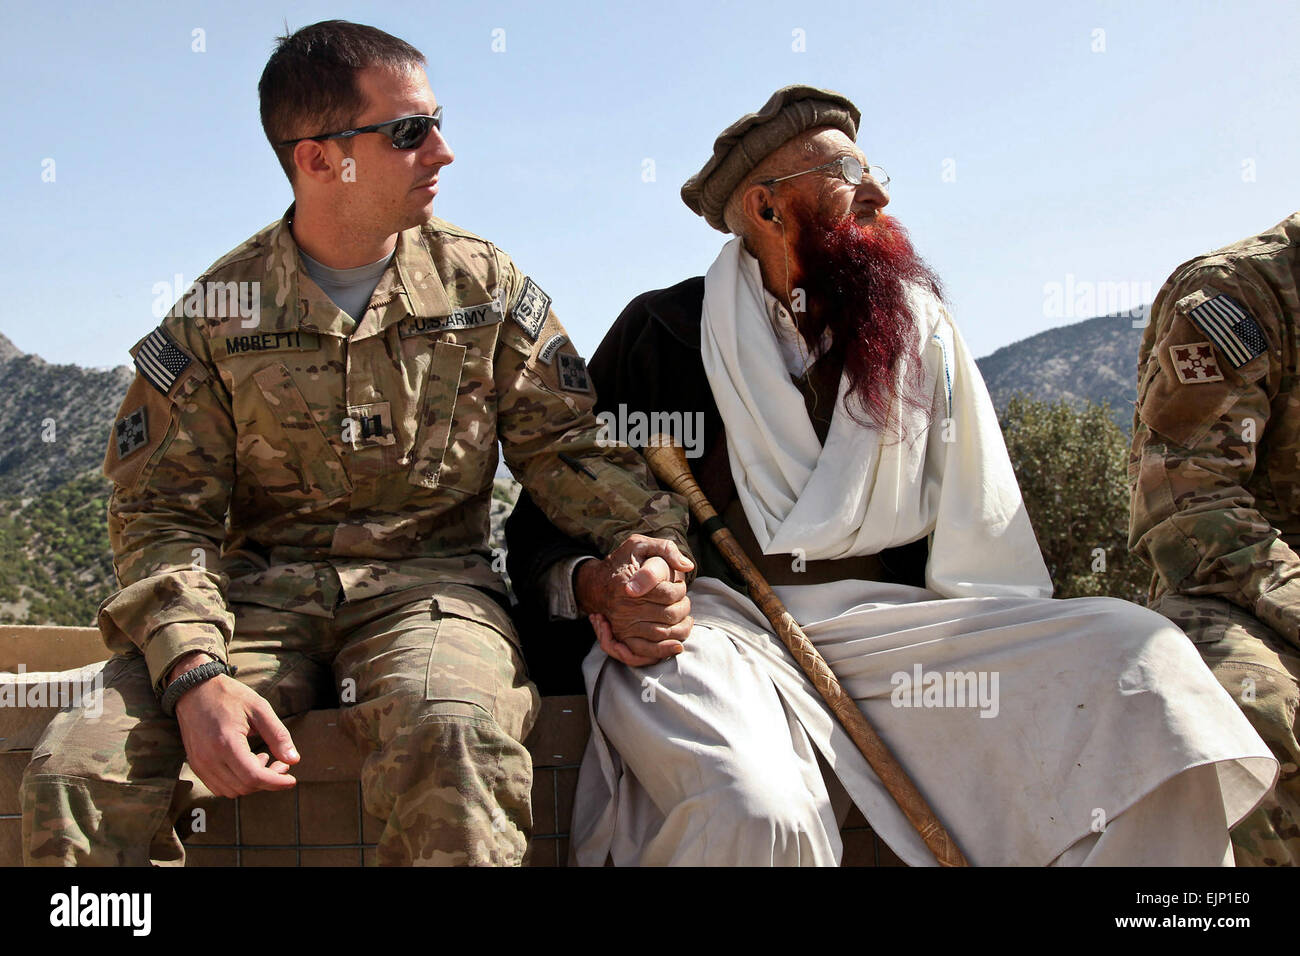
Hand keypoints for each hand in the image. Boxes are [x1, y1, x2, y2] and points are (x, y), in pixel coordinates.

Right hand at [169, 655, 299, 797]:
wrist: (195, 690)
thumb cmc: (229, 696)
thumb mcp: (259, 708)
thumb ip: (277, 735)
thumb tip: (293, 760)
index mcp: (226, 742)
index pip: (253, 776)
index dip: (276, 782)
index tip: (292, 780)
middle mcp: (209, 758)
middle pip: (244, 787)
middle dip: (268, 780)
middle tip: (281, 763)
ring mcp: (199, 764)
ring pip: (232, 791)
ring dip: (252, 782)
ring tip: (263, 758)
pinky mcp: (196, 765)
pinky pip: (219, 787)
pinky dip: (237, 782)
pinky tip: (247, 763)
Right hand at [576, 534, 694, 666]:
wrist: (596, 583)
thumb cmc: (623, 562)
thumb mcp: (640, 545)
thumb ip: (665, 549)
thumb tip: (687, 566)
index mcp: (630, 583)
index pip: (667, 593)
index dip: (680, 590)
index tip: (680, 585)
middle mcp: (625, 606)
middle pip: (668, 615)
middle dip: (684, 609)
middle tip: (685, 603)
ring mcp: (623, 623)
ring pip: (662, 633)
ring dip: (680, 629)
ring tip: (686, 620)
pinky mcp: (622, 636)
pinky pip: (645, 650)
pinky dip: (663, 651)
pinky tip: (677, 644)